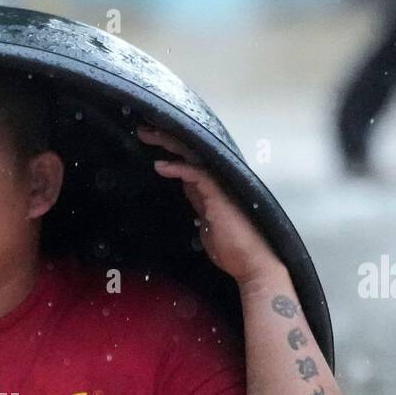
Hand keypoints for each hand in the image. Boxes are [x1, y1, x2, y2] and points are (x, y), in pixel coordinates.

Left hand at [136, 121, 279, 284]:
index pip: (189, 162)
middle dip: (165, 139)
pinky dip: (178, 168)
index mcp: (212, 188)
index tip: (150, 143)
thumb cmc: (232, 248)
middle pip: (189, 152)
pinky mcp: (219, 195)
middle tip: (143, 129)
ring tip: (147, 134)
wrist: (252, 264)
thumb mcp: (207, 223)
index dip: (170, 151)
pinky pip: (197, 175)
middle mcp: (217, 181)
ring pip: (192, 155)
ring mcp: (220, 186)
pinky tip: (160, 166)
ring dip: (168, 144)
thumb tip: (187, 189)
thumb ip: (198, 203)